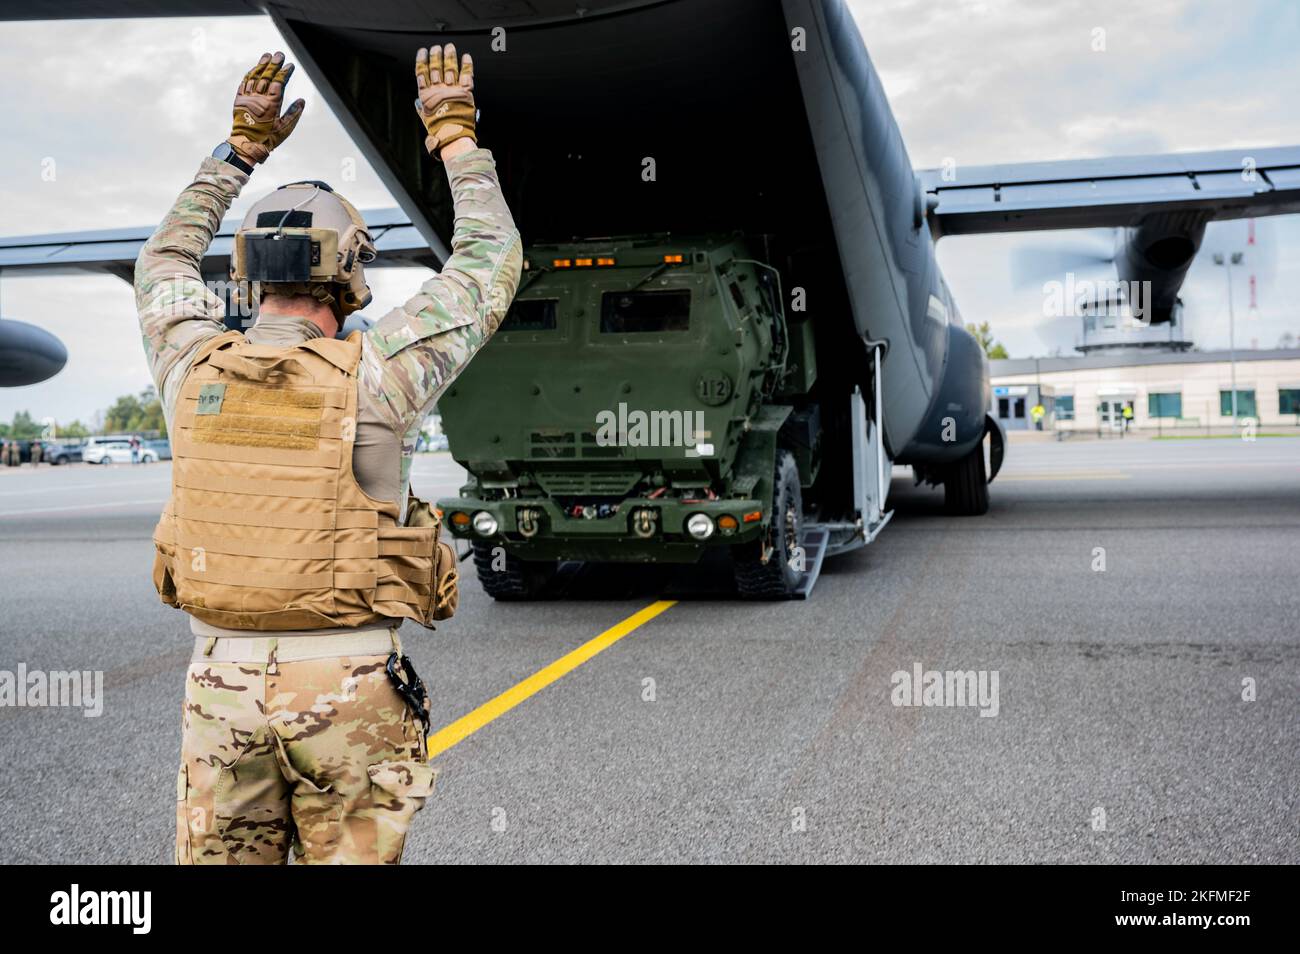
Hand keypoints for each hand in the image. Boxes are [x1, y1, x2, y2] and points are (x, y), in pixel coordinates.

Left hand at [227, 52, 304, 164]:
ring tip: (267, 56)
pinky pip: (244, 83)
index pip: (279, 83)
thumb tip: (302, 100)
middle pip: (267, 76)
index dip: (284, 73)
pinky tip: (254, 68)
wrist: (246, 144)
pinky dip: (250, 74)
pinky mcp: (239, 100)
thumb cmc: (268, 138)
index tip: (290, 65)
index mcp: (272, 104)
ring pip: (255, 77)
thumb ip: (294, 114)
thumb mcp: (284, 129)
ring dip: (261, 65)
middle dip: (274, 64)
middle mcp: (259, 98)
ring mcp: (248, 98)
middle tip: (279, 54)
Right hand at [414, 43, 476, 158]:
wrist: (452, 136)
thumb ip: (421, 110)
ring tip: (449, 46)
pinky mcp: (465, 92)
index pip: (422, 73)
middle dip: (436, 56)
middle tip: (437, 47)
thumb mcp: (426, 120)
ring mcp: (451, 90)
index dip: (422, 60)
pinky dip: (467, 65)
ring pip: (449, 68)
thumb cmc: (438, 131)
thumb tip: (417, 104)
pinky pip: (466, 75)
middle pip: (436, 67)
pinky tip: (466, 56)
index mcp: (426, 95)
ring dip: (449, 56)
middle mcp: (438, 90)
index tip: (423, 51)